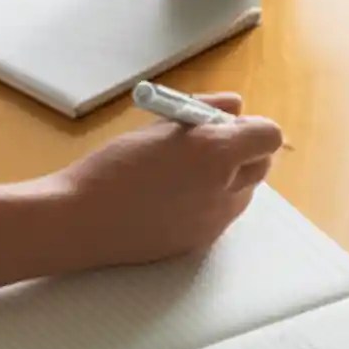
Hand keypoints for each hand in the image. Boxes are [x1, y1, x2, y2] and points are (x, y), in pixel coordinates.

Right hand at [51, 92, 283, 271]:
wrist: (79, 221)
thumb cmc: (112, 166)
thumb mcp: (158, 126)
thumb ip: (204, 111)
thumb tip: (235, 105)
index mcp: (215, 154)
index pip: (269, 136)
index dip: (248, 128)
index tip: (222, 124)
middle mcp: (225, 191)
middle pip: (262, 165)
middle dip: (243, 152)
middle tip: (206, 145)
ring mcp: (216, 222)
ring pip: (244, 193)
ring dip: (229, 178)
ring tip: (183, 173)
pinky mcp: (202, 243)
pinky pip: (222, 215)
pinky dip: (210, 202)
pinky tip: (174, 199)